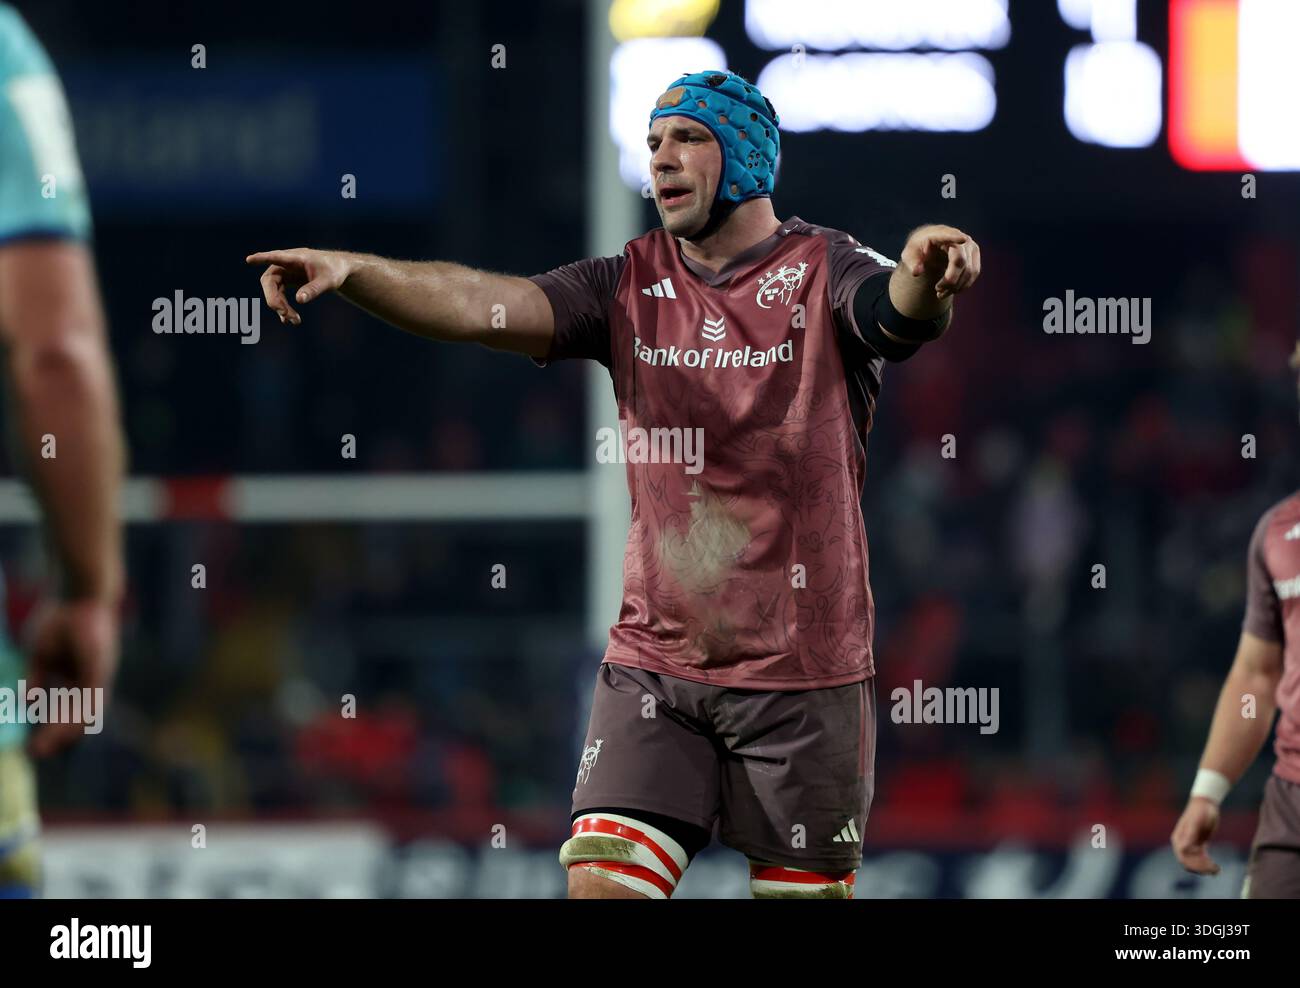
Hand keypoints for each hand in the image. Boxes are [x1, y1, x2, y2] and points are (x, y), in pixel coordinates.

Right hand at [23, 597, 119, 757]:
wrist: (81, 593)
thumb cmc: (61, 618)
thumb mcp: (40, 652)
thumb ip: (37, 677)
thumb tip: (26, 703)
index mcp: (76, 676)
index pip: (65, 708)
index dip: (51, 727)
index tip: (33, 744)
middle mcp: (91, 679)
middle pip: (76, 715)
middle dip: (55, 735)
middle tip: (34, 753)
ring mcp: (99, 674)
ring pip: (85, 711)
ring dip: (64, 731)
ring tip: (43, 746)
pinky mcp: (102, 668)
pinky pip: (91, 697)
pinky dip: (76, 714)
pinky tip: (61, 727)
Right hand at [245, 248, 353, 324]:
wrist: (340, 269)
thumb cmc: (335, 271)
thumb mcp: (328, 281)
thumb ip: (313, 289)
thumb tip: (299, 300)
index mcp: (296, 258)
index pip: (276, 256)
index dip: (262, 258)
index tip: (249, 260)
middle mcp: (287, 264)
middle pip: (270, 280)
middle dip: (274, 298)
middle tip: (284, 314)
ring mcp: (286, 272)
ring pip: (273, 289)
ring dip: (279, 305)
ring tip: (294, 321)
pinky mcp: (288, 280)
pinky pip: (279, 294)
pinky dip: (282, 306)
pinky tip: (287, 320)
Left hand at [900, 225, 980, 299]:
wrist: (930, 245)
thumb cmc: (919, 249)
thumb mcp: (909, 254)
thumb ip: (912, 262)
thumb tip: (916, 272)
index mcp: (941, 234)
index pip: (950, 235)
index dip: (956, 238)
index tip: (962, 239)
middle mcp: (960, 237)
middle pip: (960, 261)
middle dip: (950, 280)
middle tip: (937, 290)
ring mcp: (970, 246)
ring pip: (969, 270)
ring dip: (956, 286)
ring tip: (941, 293)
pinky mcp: (974, 256)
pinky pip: (973, 273)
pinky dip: (963, 285)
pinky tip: (951, 290)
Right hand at [1170, 797, 1221, 875]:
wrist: (1206, 804)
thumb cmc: (1201, 811)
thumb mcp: (1196, 822)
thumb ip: (1190, 834)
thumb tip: (1184, 849)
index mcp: (1178, 839)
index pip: (1183, 857)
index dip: (1195, 864)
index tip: (1209, 865)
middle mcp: (1181, 844)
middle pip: (1187, 862)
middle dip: (1200, 868)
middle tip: (1216, 870)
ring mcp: (1189, 845)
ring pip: (1194, 863)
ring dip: (1204, 868)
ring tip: (1218, 870)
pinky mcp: (1198, 846)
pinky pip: (1200, 859)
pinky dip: (1207, 865)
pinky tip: (1216, 867)